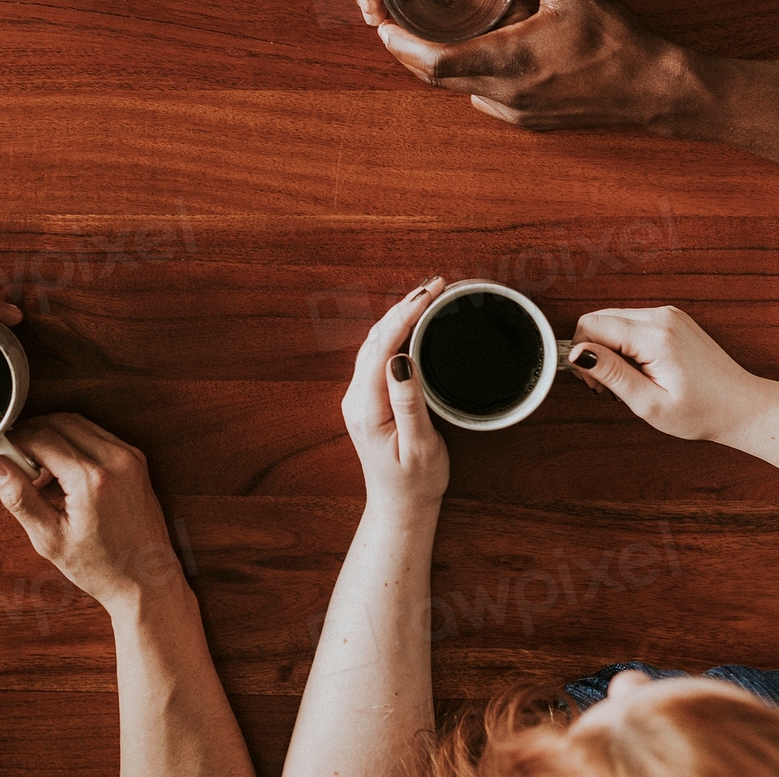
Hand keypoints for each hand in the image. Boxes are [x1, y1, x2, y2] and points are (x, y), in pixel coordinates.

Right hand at [0, 413, 182, 613]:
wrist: (146, 579)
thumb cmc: (101, 566)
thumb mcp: (49, 539)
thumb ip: (18, 497)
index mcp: (92, 479)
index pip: (43, 439)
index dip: (15, 441)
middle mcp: (115, 460)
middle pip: (61, 422)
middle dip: (32, 434)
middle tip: (14, 460)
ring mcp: (129, 456)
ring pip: (80, 424)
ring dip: (53, 436)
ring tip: (37, 471)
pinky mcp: (136, 459)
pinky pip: (97, 435)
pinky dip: (74, 442)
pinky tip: (62, 471)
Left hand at [340, 277, 449, 514]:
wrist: (400, 508)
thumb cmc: (415, 483)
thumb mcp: (420, 447)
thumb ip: (410, 403)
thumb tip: (400, 360)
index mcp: (367, 406)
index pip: (383, 344)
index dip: (406, 313)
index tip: (431, 292)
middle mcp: (356, 397)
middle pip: (376, 336)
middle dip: (404, 306)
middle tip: (435, 285)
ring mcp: (359, 396)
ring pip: (375, 342)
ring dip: (399, 315)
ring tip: (427, 295)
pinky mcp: (368, 398)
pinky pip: (378, 353)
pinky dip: (396, 331)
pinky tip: (411, 322)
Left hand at [378, 0, 692, 133]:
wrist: (653, 89)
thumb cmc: (616, 40)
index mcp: (508, 60)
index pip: (436, 61)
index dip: (403, 47)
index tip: (384, 29)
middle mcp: (504, 92)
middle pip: (437, 79)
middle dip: (410, 55)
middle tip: (393, 29)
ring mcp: (515, 111)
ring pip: (459, 91)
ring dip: (438, 68)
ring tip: (424, 38)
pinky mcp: (528, 120)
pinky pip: (483, 100)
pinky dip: (468, 79)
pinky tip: (474, 57)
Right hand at [568, 306, 770, 445]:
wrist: (740, 407)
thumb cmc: (702, 411)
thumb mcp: (649, 403)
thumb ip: (611, 374)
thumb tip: (577, 353)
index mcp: (655, 336)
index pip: (592, 325)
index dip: (580, 353)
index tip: (591, 380)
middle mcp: (661, 317)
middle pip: (600, 319)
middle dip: (592, 351)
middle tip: (606, 385)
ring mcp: (668, 315)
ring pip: (613, 320)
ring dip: (608, 348)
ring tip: (626, 379)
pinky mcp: (671, 319)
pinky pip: (631, 322)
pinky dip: (625, 344)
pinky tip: (638, 368)